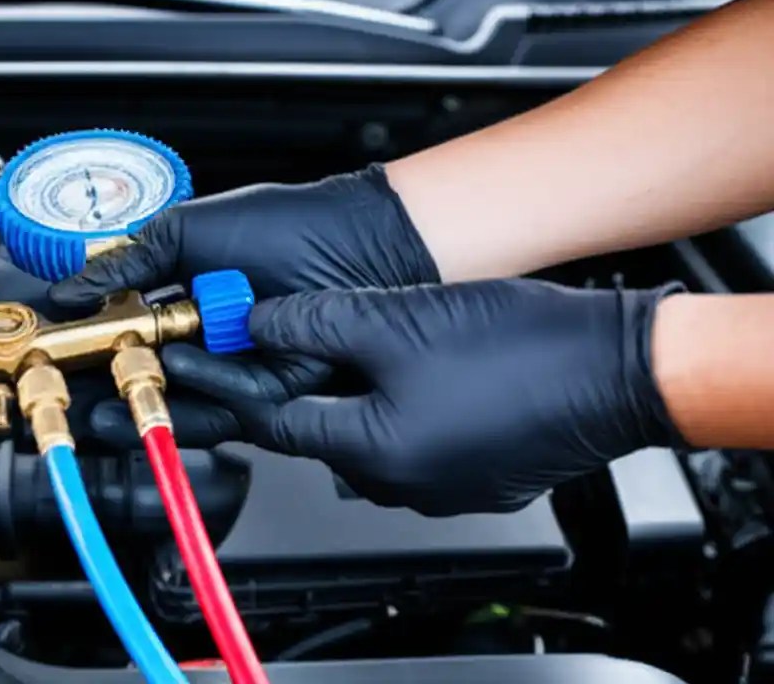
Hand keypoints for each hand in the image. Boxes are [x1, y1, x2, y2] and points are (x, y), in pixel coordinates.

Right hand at [54, 165, 438, 447]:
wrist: (364, 240)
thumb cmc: (291, 224)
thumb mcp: (190, 231)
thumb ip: (130, 262)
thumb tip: (70, 288)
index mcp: (187, 301)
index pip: (127, 334)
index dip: (92, 347)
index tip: (57, 352)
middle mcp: (211, 340)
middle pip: (149, 375)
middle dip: (105, 389)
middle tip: (67, 393)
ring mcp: (242, 369)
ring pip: (184, 400)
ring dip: (138, 406)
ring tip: (96, 412)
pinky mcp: (276, 394)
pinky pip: (230, 405)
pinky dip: (198, 393)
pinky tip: (171, 373)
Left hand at [216, 280, 683, 515]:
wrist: (618, 369)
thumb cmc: (524, 349)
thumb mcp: (395, 321)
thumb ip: (314, 323)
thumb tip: (259, 322)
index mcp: (372, 451)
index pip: (270, 419)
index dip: (222, 381)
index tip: (185, 360)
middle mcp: (399, 480)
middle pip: (312, 427)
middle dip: (276, 383)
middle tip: (246, 344)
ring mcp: (438, 481)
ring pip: (361, 428)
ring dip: (337, 389)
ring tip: (325, 341)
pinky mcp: (469, 470)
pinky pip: (405, 433)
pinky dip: (385, 401)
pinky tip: (392, 365)